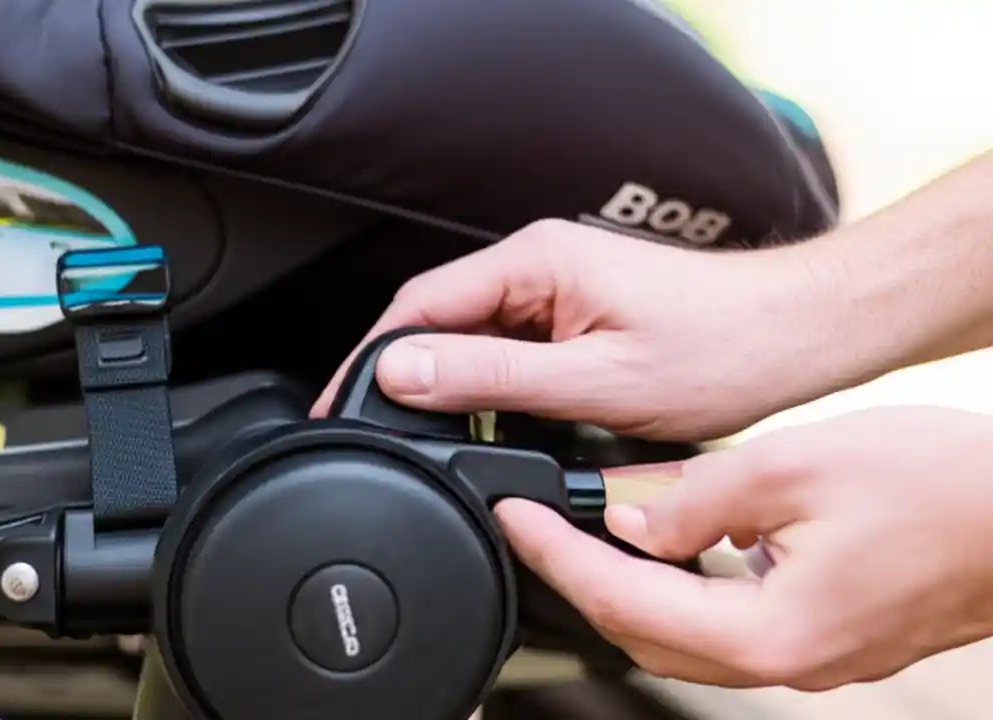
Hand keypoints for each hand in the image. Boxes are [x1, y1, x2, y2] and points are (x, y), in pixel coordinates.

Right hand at [311, 219, 878, 441]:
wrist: (797, 335)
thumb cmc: (723, 346)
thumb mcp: (594, 378)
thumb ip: (491, 377)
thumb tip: (403, 372)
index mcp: (535, 262)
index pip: (419, 305)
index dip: (371, 359)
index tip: (342, 404)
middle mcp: (540, 266)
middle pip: (437, 321)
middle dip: (401, 378)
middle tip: (376, 434)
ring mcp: (557, 290)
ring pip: (471, 339)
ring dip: (446, 386)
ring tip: (429, 438)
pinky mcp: (575, 316)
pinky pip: (508, 350)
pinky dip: (488, 389)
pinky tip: (489, 426)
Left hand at [494, 406, 992, 690]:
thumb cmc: (945, 488)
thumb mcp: (795, 466)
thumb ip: (696, 500)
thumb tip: (631, 523)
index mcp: (771, 633)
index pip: (623, 599)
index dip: (555, 555)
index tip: (514, 518)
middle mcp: (789, 663)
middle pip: (647, 632)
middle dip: (581, 578)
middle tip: (538, 525)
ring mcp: (814, 658)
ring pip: (687, 634)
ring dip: (631, 586)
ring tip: (592, 530)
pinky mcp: (831, 637)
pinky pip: (733, 623)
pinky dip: (688, 587)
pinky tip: (684, 543)